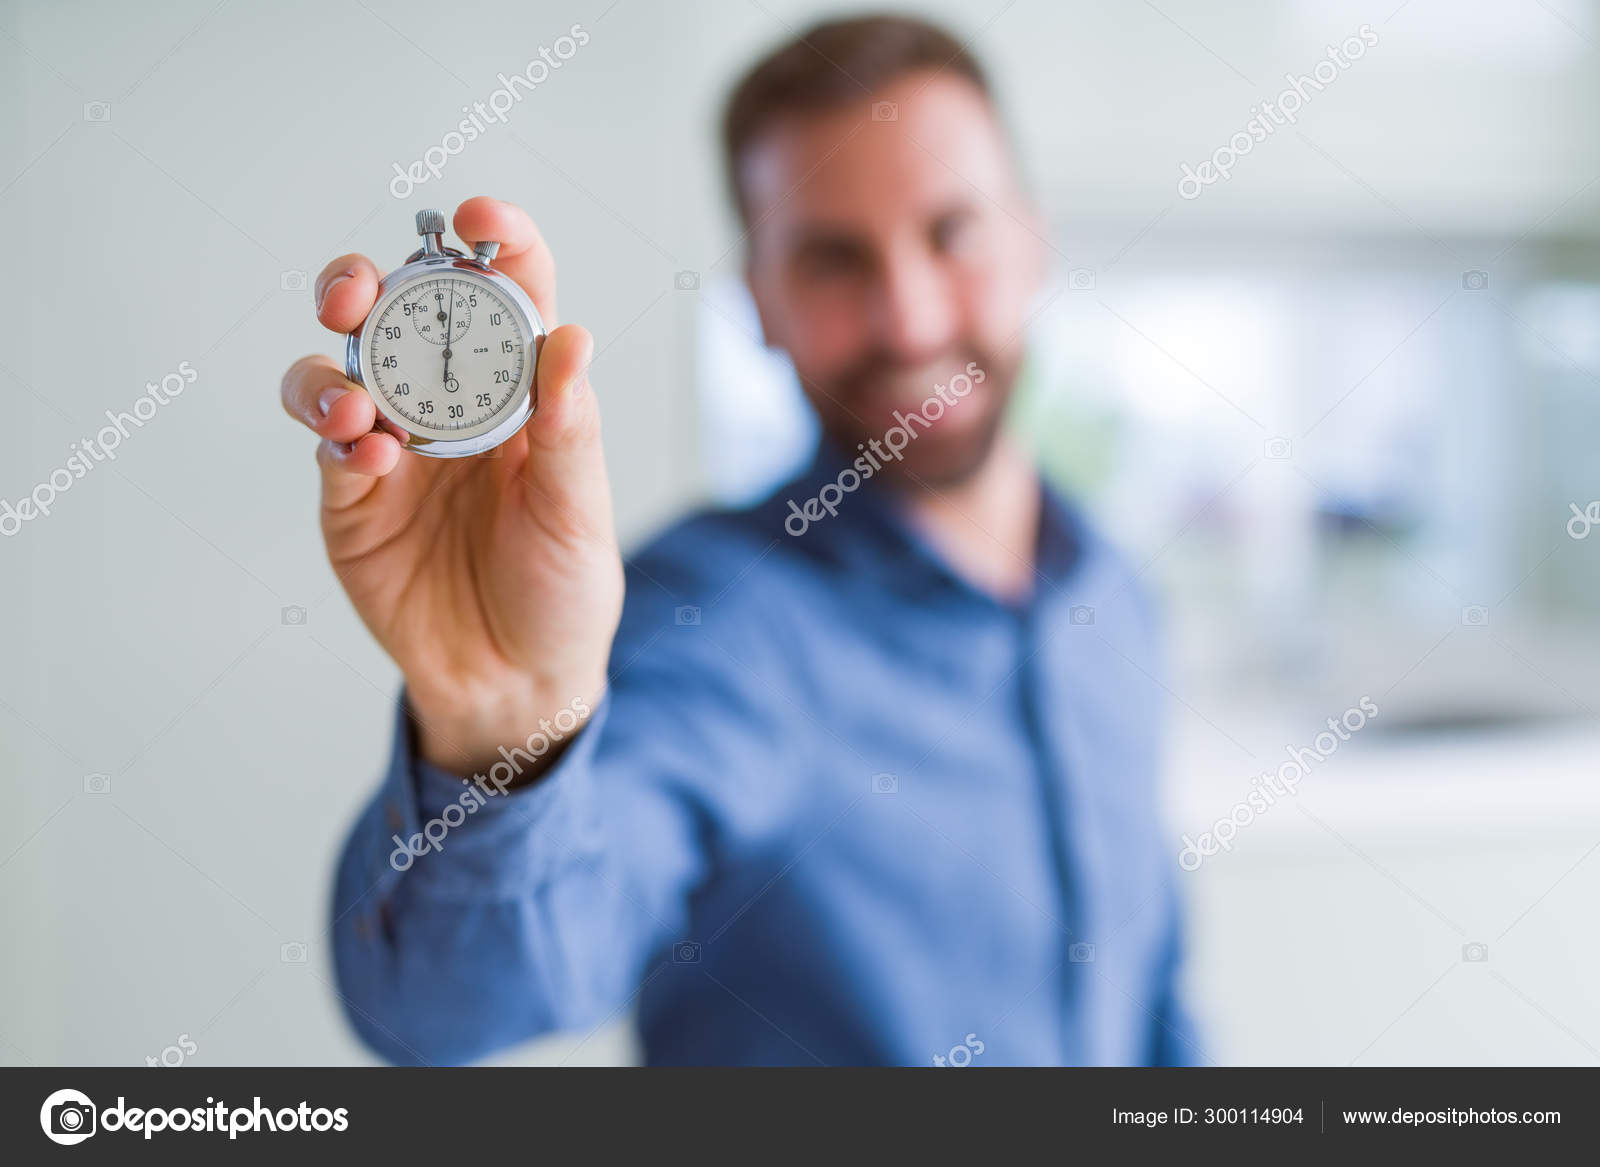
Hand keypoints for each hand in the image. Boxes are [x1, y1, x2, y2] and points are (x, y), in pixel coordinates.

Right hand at [280, 197, 622, 777]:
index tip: (475, 219)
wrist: (513, 680)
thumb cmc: (562, 587)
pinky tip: (368, 459)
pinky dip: (337, 441)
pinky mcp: (350, 498)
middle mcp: (448, 401)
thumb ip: (570, 430)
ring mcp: (392, 446)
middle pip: (394, 310)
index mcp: (519, 388)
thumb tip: (571, 339)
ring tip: (355, 407)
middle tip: (357, 289)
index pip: (504, 288)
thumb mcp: (580, 512)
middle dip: (364, 282)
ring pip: (338, 369)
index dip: (492, 239)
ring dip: (332, 368)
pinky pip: (329, 449)